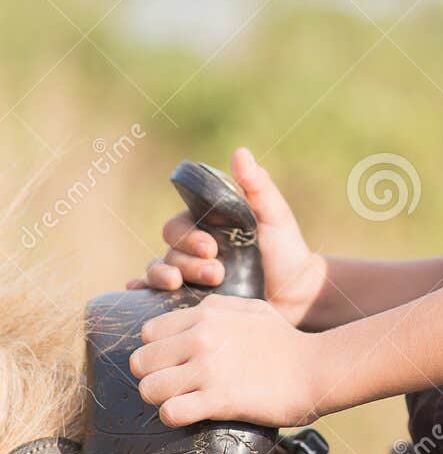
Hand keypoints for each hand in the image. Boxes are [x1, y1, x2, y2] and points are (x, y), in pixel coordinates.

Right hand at [126, 146, 326, 327]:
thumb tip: (240, 152)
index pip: (179, 225)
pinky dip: (140, 293)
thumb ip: (257, 186)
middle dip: (187, 262)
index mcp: (206, 225)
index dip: (188, 236)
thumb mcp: (274, 216)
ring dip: (165, 277)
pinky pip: (154, 296)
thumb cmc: (285, 249)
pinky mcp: (189, 301)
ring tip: (184, 286)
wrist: (297, 294)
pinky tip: (135, 294)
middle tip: (216, 272)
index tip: (210, 247)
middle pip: (169, 251)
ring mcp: (189, 276)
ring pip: (160, 272)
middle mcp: (192, 249)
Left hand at [129, 292, 321, 427]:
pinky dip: (174, 417)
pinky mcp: (218, 399)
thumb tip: (193, 313)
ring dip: (161, 399)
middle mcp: (201, 337)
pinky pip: (170, 412)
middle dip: (153, 377)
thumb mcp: (252, 309)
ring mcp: (208, 368)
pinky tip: (189, 414)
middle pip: (140, 362)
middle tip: (174, 386)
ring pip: (149, 389)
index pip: (148, 333)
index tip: (173, 363)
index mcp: (206, 314)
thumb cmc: (285, 341)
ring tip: (180, 401)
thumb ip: (218, 307)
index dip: (157, 351)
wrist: (316, 369)